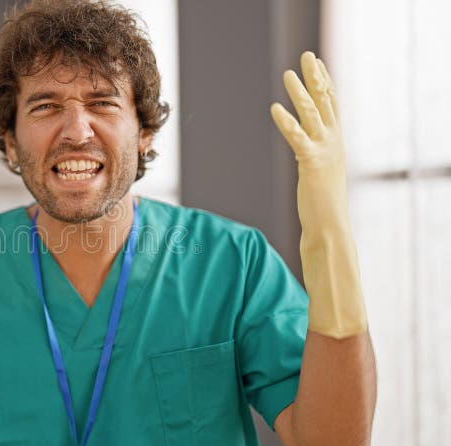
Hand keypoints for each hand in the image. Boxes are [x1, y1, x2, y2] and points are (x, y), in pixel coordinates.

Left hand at [271, 51, 349, 233]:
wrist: (329, 225)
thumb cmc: (322, 202)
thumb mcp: (321, 170)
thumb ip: (314, 155)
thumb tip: (306, 147)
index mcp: (335, 142)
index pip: (332, 104)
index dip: (325, 81)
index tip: (317, 63)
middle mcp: (333, 142)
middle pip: (325, 101)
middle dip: (316, 77)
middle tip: (306, 55)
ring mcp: (325, 151)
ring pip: (312, 114)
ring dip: (300, 92)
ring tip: (288, 74)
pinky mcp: (311, 163)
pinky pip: (297, 137)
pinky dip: (286, 121)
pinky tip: (275, 108)